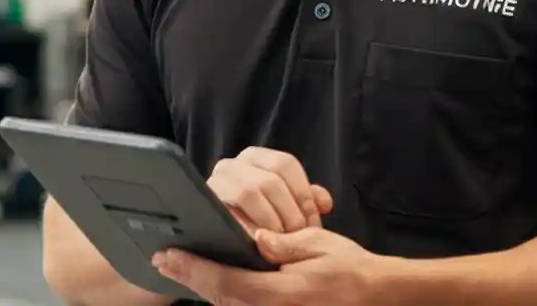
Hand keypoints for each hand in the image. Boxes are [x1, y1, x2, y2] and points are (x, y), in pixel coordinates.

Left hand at [153, 227, 400, 305]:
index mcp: (280, 294)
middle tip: (162, 259)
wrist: (374, 297)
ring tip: (177, 266)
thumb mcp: (319, 246)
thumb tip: (255, 237)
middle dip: (189, 277)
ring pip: (226, 305)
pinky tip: (208, 278)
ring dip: (201, 286)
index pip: (225, 282)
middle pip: (218, 298)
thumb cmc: (350, 270)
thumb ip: (284, 244)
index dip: (193, 270)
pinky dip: (221, 294)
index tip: (168, 256)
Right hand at [207, 147, 333, 235]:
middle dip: (289, 213)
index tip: (312, 220)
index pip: (285, 164)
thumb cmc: (264, 224)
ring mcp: (217, 182)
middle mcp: (233, 165)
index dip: (303, 193)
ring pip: (250, 191)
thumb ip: (307, 200)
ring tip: (280, 241)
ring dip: (271, 220)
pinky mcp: (207, 203)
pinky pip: (231, 211)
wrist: (225, 244)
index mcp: (256, 157)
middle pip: (270, 180)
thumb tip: (323, 203)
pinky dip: (250, 228)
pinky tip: (261, 242)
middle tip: (297, 237)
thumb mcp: (289, 207)